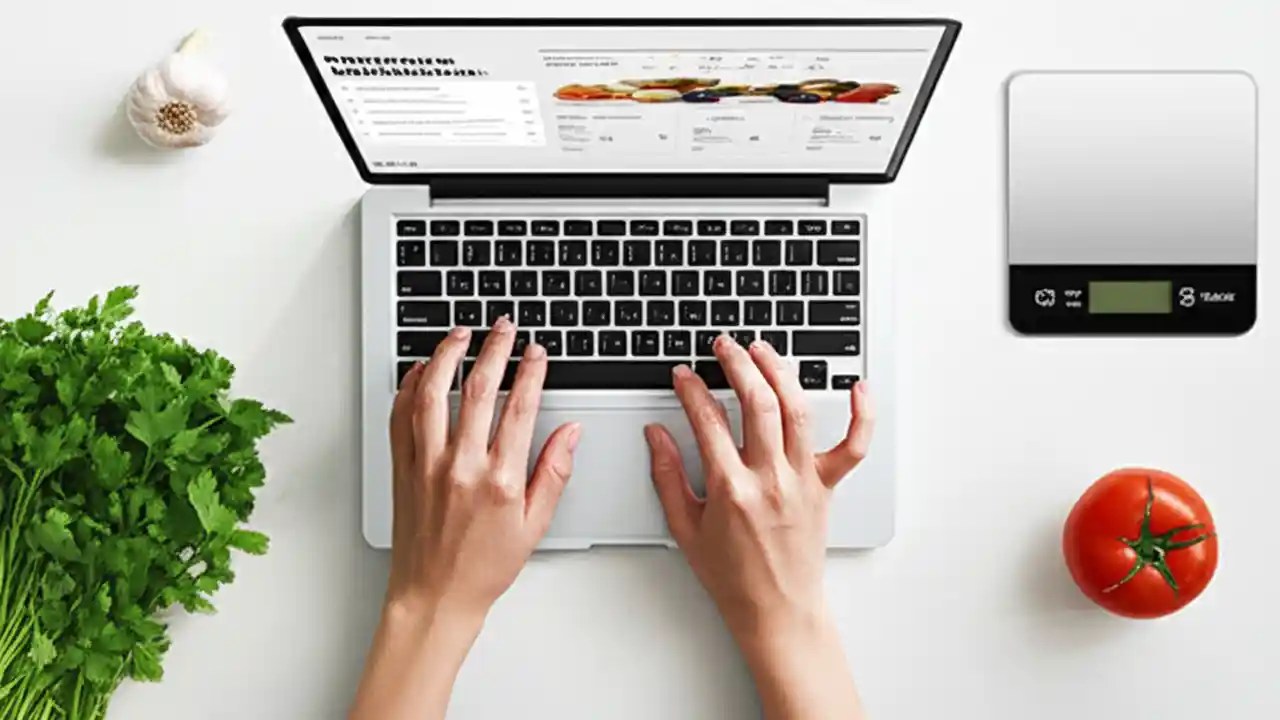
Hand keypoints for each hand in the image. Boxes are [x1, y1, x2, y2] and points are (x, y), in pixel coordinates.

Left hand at [387, 318, 579, 618]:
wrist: (433, 596)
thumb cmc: (483, 567)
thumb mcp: (535, 524)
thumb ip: (554, 473)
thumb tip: (571, 432)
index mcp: (500, 480)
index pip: (519, 408)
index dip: (531, 372)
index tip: (536, 352)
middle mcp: (460, 466)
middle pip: (477, 390)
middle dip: (494, 349)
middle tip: (503, 327)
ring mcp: (426, 464)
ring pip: (433, 393)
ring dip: (447, 355)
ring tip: (460, 333)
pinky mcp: (402, 468)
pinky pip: (401, 416)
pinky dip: (410, 386)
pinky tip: (422, 368)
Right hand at [645, 335, 872, 719]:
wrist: (776, 609)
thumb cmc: (732, 576)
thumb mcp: (685, 527)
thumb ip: (668, 476)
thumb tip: (656, 434)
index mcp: (731, 490)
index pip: (708, 421)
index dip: (691, 390)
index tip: (682, 374)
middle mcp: (771, 480)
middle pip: (758, 403)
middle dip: (737, 364)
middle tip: (723, 346)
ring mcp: (803, 480)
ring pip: (797, 411)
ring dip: (780, 373)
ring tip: (763, 351)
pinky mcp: (827, 487)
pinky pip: (852, 447)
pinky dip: (862, 415)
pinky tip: (858, 386)